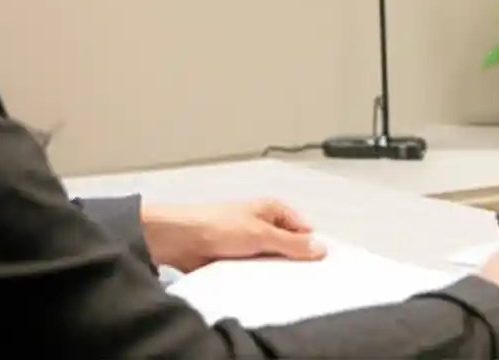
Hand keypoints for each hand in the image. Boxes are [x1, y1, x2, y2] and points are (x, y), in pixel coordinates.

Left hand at [141, 198, 326, 271]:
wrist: (177, 240)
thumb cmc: (217, 226)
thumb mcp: (261, 234)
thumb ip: (292, 244)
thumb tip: (321, 249)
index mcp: (272, 210)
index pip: (303, 228)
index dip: (310, 245)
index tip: (319, 265)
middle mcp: (262, 224)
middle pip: (288, 245)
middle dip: (293, 261)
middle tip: (302, 280)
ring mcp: (247, 243)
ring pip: (271, 260)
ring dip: (273, 271)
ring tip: (281, 286)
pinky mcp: (234, 259)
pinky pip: (253, 271)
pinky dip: (257, 278)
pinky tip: (261, 289)